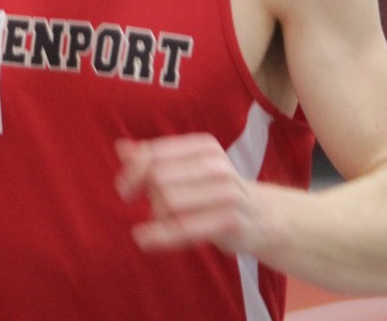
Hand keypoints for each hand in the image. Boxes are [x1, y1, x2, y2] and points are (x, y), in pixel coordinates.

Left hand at [115, 134, 261, 255]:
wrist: (265, 217)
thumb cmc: (218, 191)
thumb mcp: (190, 169)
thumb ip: (155, 158)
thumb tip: (121, 148)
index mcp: (203, 146)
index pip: (154, 153)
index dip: (132, 172)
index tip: (125, 190)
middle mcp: (215, 165)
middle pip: (157, 178)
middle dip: (146, 195)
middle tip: (150, 208)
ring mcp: (225, 192)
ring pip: (167, 201)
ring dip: (157, 216)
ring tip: (165, 222)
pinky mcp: (228, 221)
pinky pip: (183, 228)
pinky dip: (159, 235)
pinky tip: (144, 240)